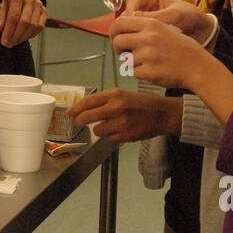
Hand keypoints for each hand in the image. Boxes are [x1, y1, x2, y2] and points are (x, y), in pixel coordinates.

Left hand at [0, 0, 45, 47]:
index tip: (3, 42)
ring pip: (33, 26)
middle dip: (16, 36)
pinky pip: (40, 27)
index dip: (8, 31)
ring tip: (14, 42)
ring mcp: (39, 5)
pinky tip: (23, 37)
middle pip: (24, 22)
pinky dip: (31, 35)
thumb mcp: (2, 7)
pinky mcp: (44, 11)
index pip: (13, 17)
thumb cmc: (11, 2)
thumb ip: (0, 19)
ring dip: (23, 37)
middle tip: (9, 44)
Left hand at [65, 89, 181, 143]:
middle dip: (79, 121)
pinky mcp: (125, 135)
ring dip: (99, 129)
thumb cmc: (144, 103)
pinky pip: (108, 138)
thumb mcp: (124, 95)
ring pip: (97, 130)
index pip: (87, 102)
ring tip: (109, 125)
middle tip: (78, 122)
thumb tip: (85, 108)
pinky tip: (119, 130)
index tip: (69, 113)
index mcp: (115, 94)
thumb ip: (105, 100)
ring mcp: (120, 122)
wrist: (164, 114)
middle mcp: (116, 107)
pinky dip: (110, 136)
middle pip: (86, 117)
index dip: (75, 108)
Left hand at [109, 15, 207, 90]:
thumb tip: (122, 30)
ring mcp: (148, 55)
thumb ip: (144, 27)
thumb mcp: (165, 28)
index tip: (116, 37)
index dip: (114, 31)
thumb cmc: (183, 49)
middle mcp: (148, 38)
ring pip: (125, 59)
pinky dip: (140, 72)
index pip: (120, 22)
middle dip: (117, 48)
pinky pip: (133, 72)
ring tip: (148, 62)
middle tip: (124, 52)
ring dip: (132, 62)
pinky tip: (153, 69)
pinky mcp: (149, 72)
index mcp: (151, 24)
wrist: (198, 67)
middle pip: (117, 41)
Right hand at [120, 0, 212, 40]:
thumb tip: (134, 17)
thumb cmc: (191, 17)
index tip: (132, 25)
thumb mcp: (175, 15)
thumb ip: (156, 16)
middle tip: (126, 38)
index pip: (132, 2)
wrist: (202, 31)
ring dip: (128, 38)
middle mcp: (145, 8)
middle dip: (124, 28)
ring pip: (128, 29)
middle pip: (126, 16)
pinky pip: (135, 39)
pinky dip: (134, 45)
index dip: (129, 13)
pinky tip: (138, 51)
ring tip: (132, 46)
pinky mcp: (146, 35)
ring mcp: (144, 23)